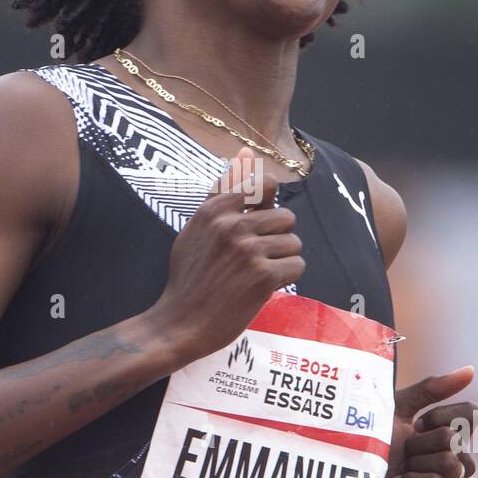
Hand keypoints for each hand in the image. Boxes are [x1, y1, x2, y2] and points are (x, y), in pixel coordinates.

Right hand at [147, 147, 304, 364]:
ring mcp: (248, 251)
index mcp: (214, 209)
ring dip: (282, 260)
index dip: (267, 209)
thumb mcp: (196, 227)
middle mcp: (232, 225)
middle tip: (254, 259)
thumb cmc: (189, 276)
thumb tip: (246, 154)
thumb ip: (223, 191)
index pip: (265, 185)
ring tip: (257, 274)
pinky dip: (285, 279)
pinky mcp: (263, 277)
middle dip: (276, 239)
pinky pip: (297, 266)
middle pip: (286, 217)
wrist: (180, 323)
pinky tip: (263, 287)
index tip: (255, 228)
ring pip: (294, 243)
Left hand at [363, 366, 476, 477]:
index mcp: (443, 433)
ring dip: (421, 462)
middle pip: (458, 440)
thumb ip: (432, 389)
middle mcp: (450, 458)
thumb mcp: (397, 408)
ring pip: (455, 466)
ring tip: (400, 469)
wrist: (341, 474)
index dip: (443, 415)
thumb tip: (471, 370)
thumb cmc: (365, 441)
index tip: (416, 423)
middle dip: (423, 441)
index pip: (470, 415)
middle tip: (401, 451)